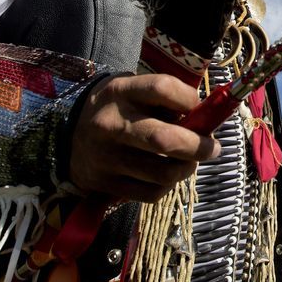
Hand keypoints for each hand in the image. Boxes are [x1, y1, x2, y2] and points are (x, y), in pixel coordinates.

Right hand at [70, 73, 220, 201]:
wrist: (68, 136)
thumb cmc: (117, 109)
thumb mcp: (133, 90)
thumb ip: (165, 100)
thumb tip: (206, 118)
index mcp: (120, 92)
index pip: (162, 88)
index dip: (190, 99)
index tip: (199, 108)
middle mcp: (111, 124)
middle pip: (165, 139)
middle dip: (198, 146)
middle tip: (213, 148)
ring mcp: (107, 157)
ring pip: (163, 173)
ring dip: (187, 168)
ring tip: (190, 161)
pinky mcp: (105, 184)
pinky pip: (151, 193)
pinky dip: (167, 186)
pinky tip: (167, 175)